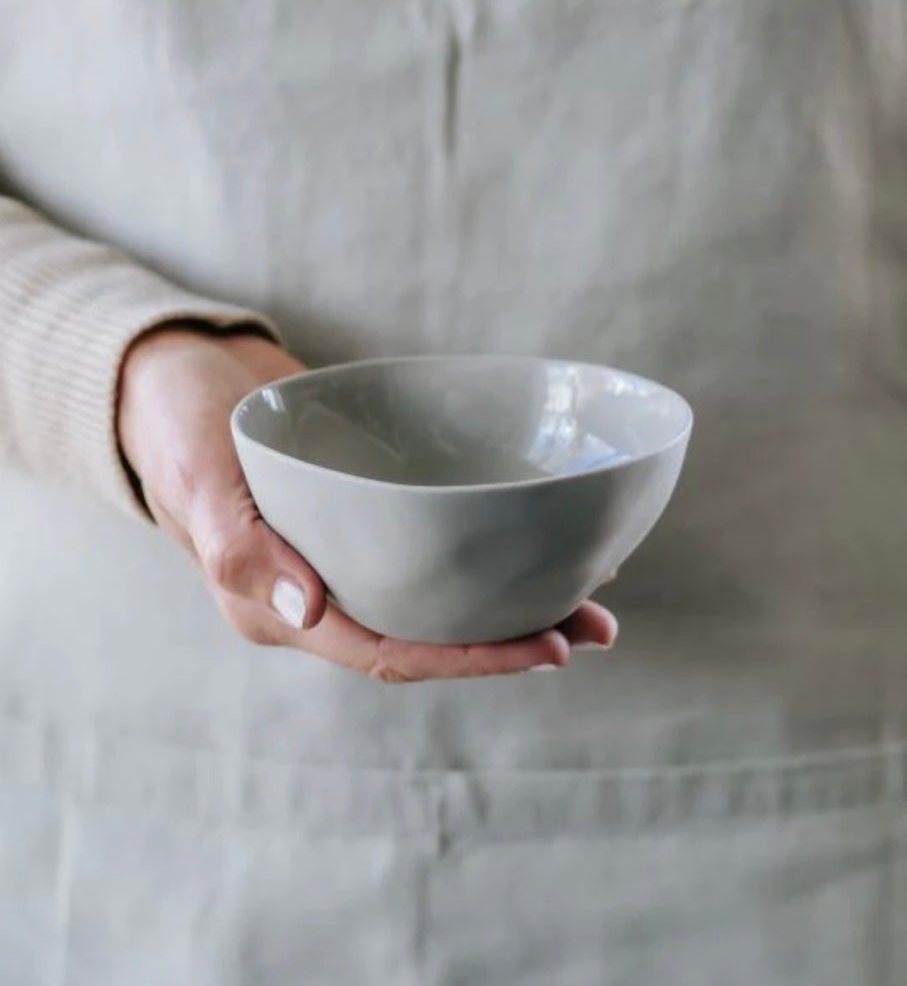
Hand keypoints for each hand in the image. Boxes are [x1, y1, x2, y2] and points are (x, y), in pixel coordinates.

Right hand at [117, 326, 617, 680]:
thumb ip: (242, 545)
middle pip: (430, 634)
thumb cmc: (178, 426)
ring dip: (516, 601)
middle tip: (594, 630)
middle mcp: (323, 593)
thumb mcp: (197, 477)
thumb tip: (311, 609)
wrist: (182, 380)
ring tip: (593, 598)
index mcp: (278, 607)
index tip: (545, 650)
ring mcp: (349, 555)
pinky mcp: (370, 516)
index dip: (468, 659)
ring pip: (441, 596)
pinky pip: (436, 546)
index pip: (387, 652)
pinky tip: (544, 542)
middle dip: (513, 639)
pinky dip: (490, 549)